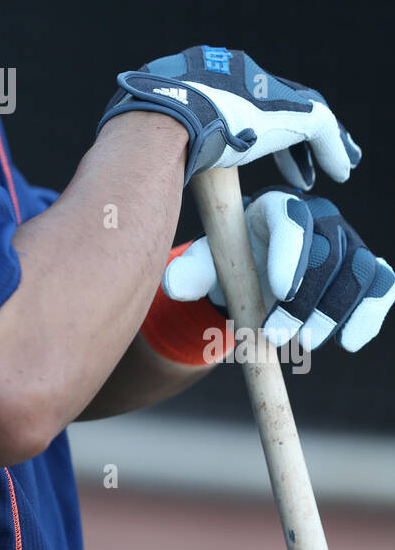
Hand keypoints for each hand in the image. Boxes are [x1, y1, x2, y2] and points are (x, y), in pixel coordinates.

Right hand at [96, 45, 360, 186]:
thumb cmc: (133, 130)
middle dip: (281, 130)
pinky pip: (318, 125)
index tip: (244, 145)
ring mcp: (256, 86)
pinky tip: (340, 168)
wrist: (154, 123)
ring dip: (312, 141)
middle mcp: (228, 67)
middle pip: (267, 97)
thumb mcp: (131, 125)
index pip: (230, 94)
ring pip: (298, 110)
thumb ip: (136, 134)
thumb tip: (119, 157)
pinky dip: (331, 148)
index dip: (242, 121)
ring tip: (315, 170)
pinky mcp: (282, 108)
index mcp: (194, 66)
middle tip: (293, 163)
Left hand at [163, 186, 394, 351]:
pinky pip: (382, 285)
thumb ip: (190, 271)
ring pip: (360, 269)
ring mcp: (346, 240)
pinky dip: (369, 314)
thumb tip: (175, 284)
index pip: (290, 221)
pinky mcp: (364, 267)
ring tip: (306, 343)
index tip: (280, 292)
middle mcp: (318, 215)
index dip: (290, 255)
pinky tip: (348, 342)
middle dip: (307, 299)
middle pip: (328, 251)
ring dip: (336, 311)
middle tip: (280, 338)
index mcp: (274, 206)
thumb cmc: (229, 262)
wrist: (254, 274)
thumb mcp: (206, 265)